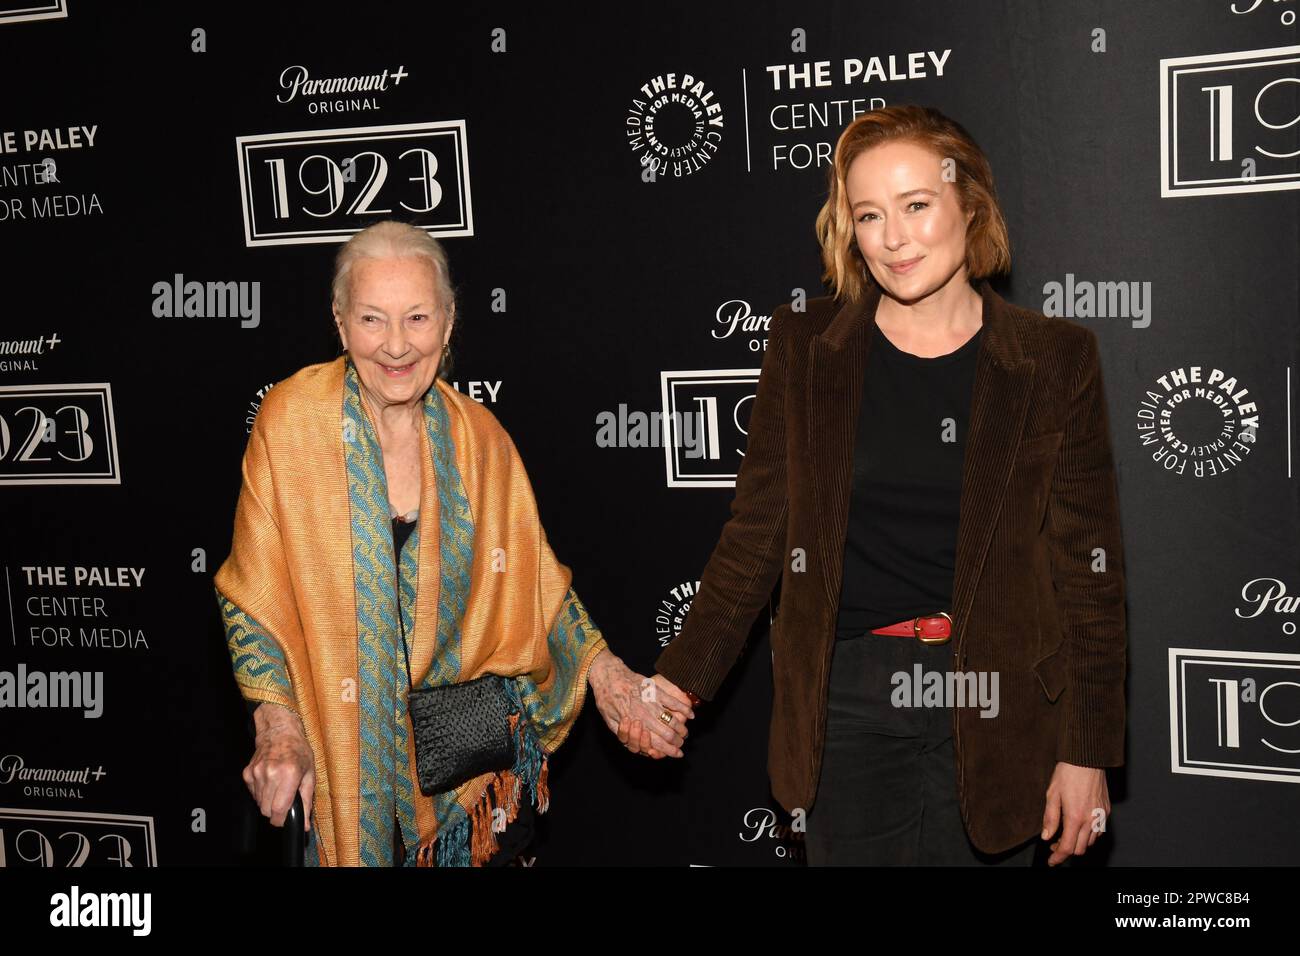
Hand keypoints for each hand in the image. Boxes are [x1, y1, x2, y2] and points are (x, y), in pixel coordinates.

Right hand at [243, 702, 314, 830]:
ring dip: (268, 802)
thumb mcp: (310, 773)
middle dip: (275, 812)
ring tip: (279, 788)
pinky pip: (253, 794)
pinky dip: (261, 793)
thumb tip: (305, 824)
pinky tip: (270, 782)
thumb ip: (306, 801)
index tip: (286, 820)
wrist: (279, 731)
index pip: (278, 810)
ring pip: (259, 803)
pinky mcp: (248, 773)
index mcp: (289, 773)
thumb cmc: (298, 750)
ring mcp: (257, 773)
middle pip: (266, 810)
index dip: (282, 820)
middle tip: (284, 803)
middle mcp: (271, 774)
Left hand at [587, 650, 693, 757]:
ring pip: (672, 719)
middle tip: (682, 744)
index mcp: (634, 725)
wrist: (607, 675)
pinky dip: (684, 708)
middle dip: (677, 742)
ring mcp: (651, 702)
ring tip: (685, 733)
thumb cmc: (606, 699)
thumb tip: (635, 745)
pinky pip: (673, 701)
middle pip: (667, 734)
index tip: (677, 754)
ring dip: (681, 728)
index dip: (669, 751)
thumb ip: (623, 734)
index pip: (656, 743)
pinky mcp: (655, 690)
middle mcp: (645, 715)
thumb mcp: (609, 721)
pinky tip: (691, 715)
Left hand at [1041, 761, 1109, 864]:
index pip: (1068, 847)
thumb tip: (1047, 836)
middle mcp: (1091, 820)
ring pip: (1091, 842)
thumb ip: (1050, 818)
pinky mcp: (1107, 810)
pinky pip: (1099, 831)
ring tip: (1066, 834)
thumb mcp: (1052, 794)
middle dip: (1067, 851)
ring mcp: (1101, 816)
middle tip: (1055, 844)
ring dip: (1078, 843)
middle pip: (1080, 849)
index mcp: (1075, 817)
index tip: (1051, 861)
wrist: (1087, 758)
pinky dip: (1089, 834)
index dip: (1058, 858)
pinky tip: (1079, 826)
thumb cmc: (1068, 773)